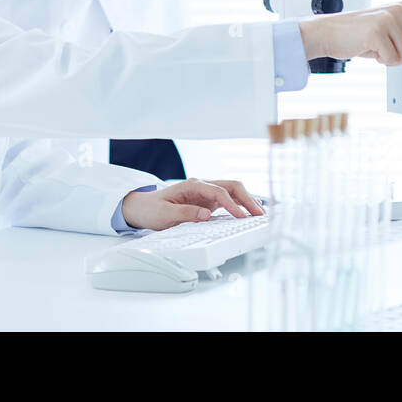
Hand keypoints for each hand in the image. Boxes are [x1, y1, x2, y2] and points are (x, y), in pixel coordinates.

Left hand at [121, 178, 265, 230]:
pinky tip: (248, 213)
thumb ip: (186, 214)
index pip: (218, 192)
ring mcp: (205, 193)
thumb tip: (206, 215)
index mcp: (192, 185)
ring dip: (246, 201)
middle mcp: (201, 186)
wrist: (142, 208)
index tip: (241, 216)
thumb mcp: (165, 214)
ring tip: (259, 214)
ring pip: (232, 192)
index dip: (232, 204)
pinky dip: (239, 205)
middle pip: (230, 186)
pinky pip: (227, 200)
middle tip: (259, 214)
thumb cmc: (152, 209)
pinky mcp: (207, 201)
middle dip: (247, 198)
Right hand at [297, 0, 401, 66]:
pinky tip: (370, 52)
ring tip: (378, 53)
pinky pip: (395, 59)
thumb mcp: (388, 41)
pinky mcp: (378, 31)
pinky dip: (384, 62)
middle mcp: (400, 10)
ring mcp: (390, 18)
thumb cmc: (356, 37)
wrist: (326, 34)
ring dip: (397, 62)